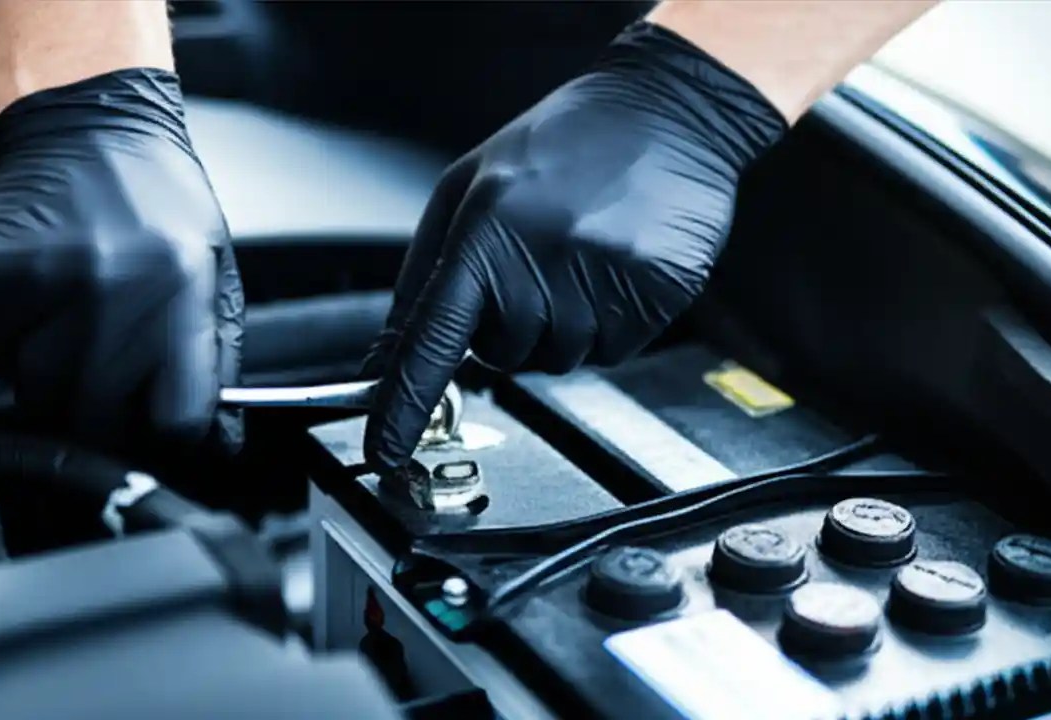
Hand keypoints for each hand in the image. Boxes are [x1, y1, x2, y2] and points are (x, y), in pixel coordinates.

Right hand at [0, 69, 242, 453]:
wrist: (91, 124)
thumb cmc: (157, 197)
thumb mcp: (214, 269)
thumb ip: (217, 354)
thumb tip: (217, 435)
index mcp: (181, 291)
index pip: (176, 418)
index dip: (173, 436)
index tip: (165, 429)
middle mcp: (112, 288)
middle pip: (97, 420)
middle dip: (106, 417)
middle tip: (110, 382)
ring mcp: (45, 280)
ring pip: (37, 392)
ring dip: (53, 378)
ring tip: (74, 325)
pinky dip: (10, 344)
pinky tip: (39, 303)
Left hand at [363, 21, 785, 471]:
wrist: (665, 111)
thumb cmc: (558, 147)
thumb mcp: (467, 190)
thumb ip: (423, 280)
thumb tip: (385, 361)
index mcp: (484, 229)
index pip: (433, 339)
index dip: (405, 402)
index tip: (385, 449)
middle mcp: (542, 260)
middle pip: (503, 357)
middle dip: (509, 325)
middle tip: (534, 261)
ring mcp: (603, 280)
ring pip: (559, 360)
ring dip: (560, 324)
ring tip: (577, 255)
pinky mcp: (655, 294)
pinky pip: (611, 351)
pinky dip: (605, 323)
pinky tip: (611, 267)